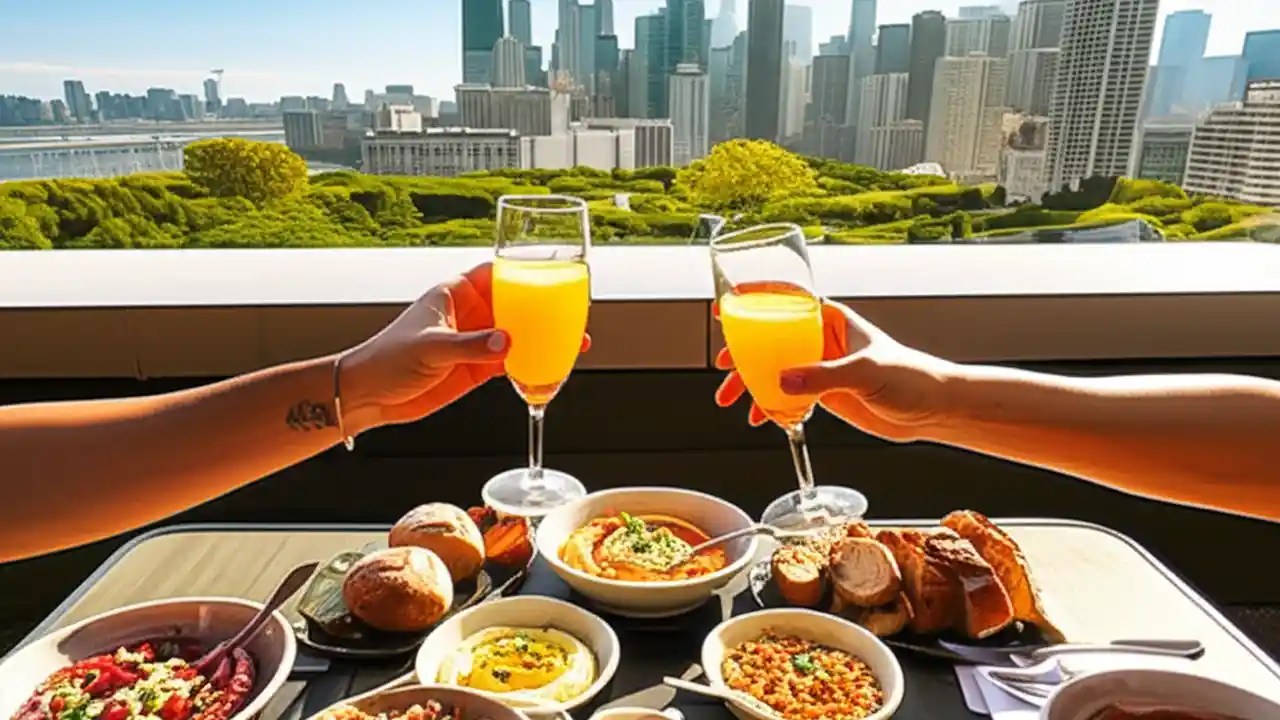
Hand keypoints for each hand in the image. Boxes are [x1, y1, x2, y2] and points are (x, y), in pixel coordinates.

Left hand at [339, 263, 589, 433]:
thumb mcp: (429, 348)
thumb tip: (507, 342)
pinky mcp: (477, 369)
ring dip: (544, 338)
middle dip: (544, 307)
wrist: (369, 397)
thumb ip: (469, 346)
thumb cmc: (385, 359)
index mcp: (455, 294)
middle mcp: (469, 314)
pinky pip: (512, 362)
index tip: (551, 271)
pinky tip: (551, 367)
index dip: (522, 270)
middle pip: (515, 303)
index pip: (495, 273)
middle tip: (573, 311)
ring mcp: (475, 342)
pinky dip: (532, 364)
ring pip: (519, 334)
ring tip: (574, 340)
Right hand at [714, 300, 952, 441]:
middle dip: (743, 353)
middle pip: (771, 340)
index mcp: (832, 321)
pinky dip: (770, 405)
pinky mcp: (824, 394)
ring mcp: (821, 368)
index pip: (787, 302)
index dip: (755, 302)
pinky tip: (763, 417)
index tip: (727, 308)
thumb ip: (823, 377)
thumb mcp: (864, 372)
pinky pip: (787, 395)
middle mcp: (822, 341)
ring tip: (732, 400)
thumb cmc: (912, 376)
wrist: (932, 411)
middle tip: (724, 367)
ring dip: (751, 383)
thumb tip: (783, 381)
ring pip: (774, 369)